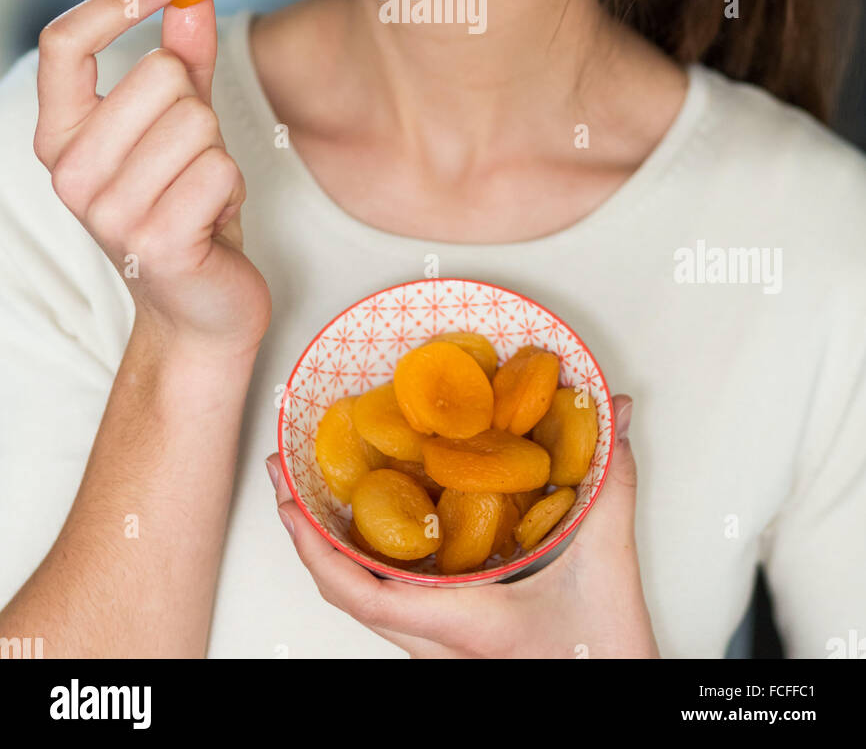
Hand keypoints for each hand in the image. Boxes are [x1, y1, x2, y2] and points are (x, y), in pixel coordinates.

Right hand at [34, 0, 270, 356]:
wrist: (201, 307)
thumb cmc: (189, 205)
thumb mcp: (180, 122)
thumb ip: (181, 56)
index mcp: (61, 136)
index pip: (63, 43)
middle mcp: (69, 173)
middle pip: (158, 74)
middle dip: (196, 109)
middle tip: (190, 159)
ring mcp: (105, 212)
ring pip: (197, 121)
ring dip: (218, 155)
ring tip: (201, 193)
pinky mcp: (154, 241)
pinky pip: (220, 168)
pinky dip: (233, 189)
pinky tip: (213, 220)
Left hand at [266, 394, 658, 658]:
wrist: (618, 704)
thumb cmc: (604, 654)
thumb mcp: (607, 564)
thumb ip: (610, 486)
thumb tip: (613, 413)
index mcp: (459, 622)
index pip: (362, 598)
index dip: (316, 550)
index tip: (288, 502)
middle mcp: (437, 640)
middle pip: (346, 594)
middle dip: (306, 534)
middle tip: (284, 474)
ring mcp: (441, 644)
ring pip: (366, 600)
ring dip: (330, 547)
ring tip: (313, 490)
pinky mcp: (454, 640)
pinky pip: (392, 601)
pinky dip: (367, 561)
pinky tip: (375, 524)